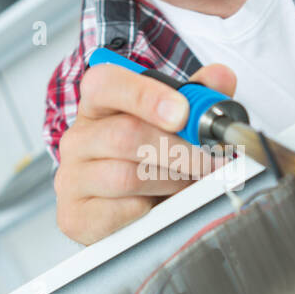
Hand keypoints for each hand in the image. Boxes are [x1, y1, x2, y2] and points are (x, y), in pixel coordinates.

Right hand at [54, 60, 237, 244]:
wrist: (120, 207)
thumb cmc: (145, 158)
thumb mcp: (171, 122)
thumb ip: (198, 97)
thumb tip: (221, 78)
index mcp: (98, 104)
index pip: (106, 84)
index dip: (146, 95)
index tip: (182, 112)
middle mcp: (78, 138)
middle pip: (125, 135)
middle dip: (178, 149)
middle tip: (210, 159)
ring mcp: (72, 178)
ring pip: (126, 176)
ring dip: (171, 181)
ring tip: (189, 182)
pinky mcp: (77, 215)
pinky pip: (121, 211)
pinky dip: (150, 210)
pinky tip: (161, 204)